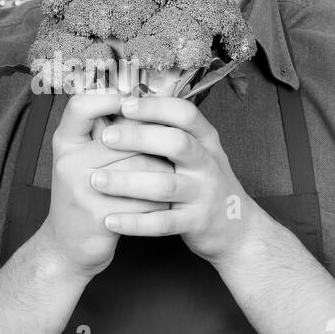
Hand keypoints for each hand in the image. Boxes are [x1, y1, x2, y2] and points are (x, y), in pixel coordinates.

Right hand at [36, 92, 173, 279]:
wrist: (67, 247)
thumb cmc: (83, 196)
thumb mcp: (81, 160)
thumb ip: (102, 134)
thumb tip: (142, 103)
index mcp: (64, 143)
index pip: (81, 106)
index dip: (109, 99)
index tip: (132, 104)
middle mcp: (69, 163)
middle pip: (127, 137)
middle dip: (154, 144)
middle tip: (172, 149)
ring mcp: (82, 190)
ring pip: (142, 166)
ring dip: (164, 172)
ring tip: (173, 176)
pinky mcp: (99, 216)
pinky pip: (145, 199)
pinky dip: (161, 200)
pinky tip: (166, 202)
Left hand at [90, 95, 259, 265]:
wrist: (238, 229)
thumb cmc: (205, 184)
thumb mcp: (199, 153)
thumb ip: (170, 132)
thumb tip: (126, 107)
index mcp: (206, 141)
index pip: (185, 114)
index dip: (155, 107)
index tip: (124, 104)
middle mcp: (207, 164)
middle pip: (176, 143)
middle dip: (138, 138)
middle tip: (105, 137)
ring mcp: (204, 194)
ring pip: (165, 186)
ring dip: (128, 182)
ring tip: (96, 180)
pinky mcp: (196, 223)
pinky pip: (162, 223)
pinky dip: (135, 222)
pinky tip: (110, 219)